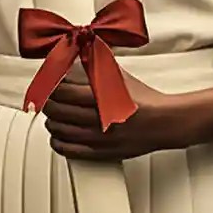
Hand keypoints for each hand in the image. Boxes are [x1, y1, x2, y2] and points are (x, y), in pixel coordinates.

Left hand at [42, 71, 193, 160]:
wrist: (164, 123)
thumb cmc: (145, 100)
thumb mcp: (119, 77)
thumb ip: (97, 67)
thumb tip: (78, 58)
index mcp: (104, 99)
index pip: (64, 92)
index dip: (51, 87)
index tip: (49, 83)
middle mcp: (100, 121)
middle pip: (59, 111)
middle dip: (48, 103)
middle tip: (47, 98)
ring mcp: (99, 140)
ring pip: (61, 132)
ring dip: (52, 121)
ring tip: (53, 114)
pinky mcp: (101, 154)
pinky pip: (70, 151)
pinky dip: (58, 143)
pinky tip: (58, 136)